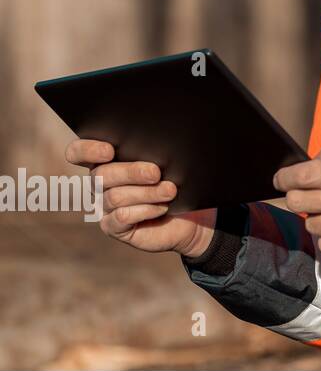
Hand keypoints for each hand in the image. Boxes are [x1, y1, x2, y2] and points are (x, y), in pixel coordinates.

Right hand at [65, 139, 215, 256]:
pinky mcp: (114, 227)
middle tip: (156, 173)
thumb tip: (154, 142)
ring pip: (115, 196)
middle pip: (100, 175)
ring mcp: (105, 207)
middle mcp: (100, 183)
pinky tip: (162, 208)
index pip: (79, 152)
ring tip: (170, 191)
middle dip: (131, 172)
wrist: (193, 216)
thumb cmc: (179, 181)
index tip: (109, 150)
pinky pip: (121, 217)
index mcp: (106, 160)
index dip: (87, 150)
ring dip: (147, 193)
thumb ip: (154, 151)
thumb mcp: (169, 162)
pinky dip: (145, 210)